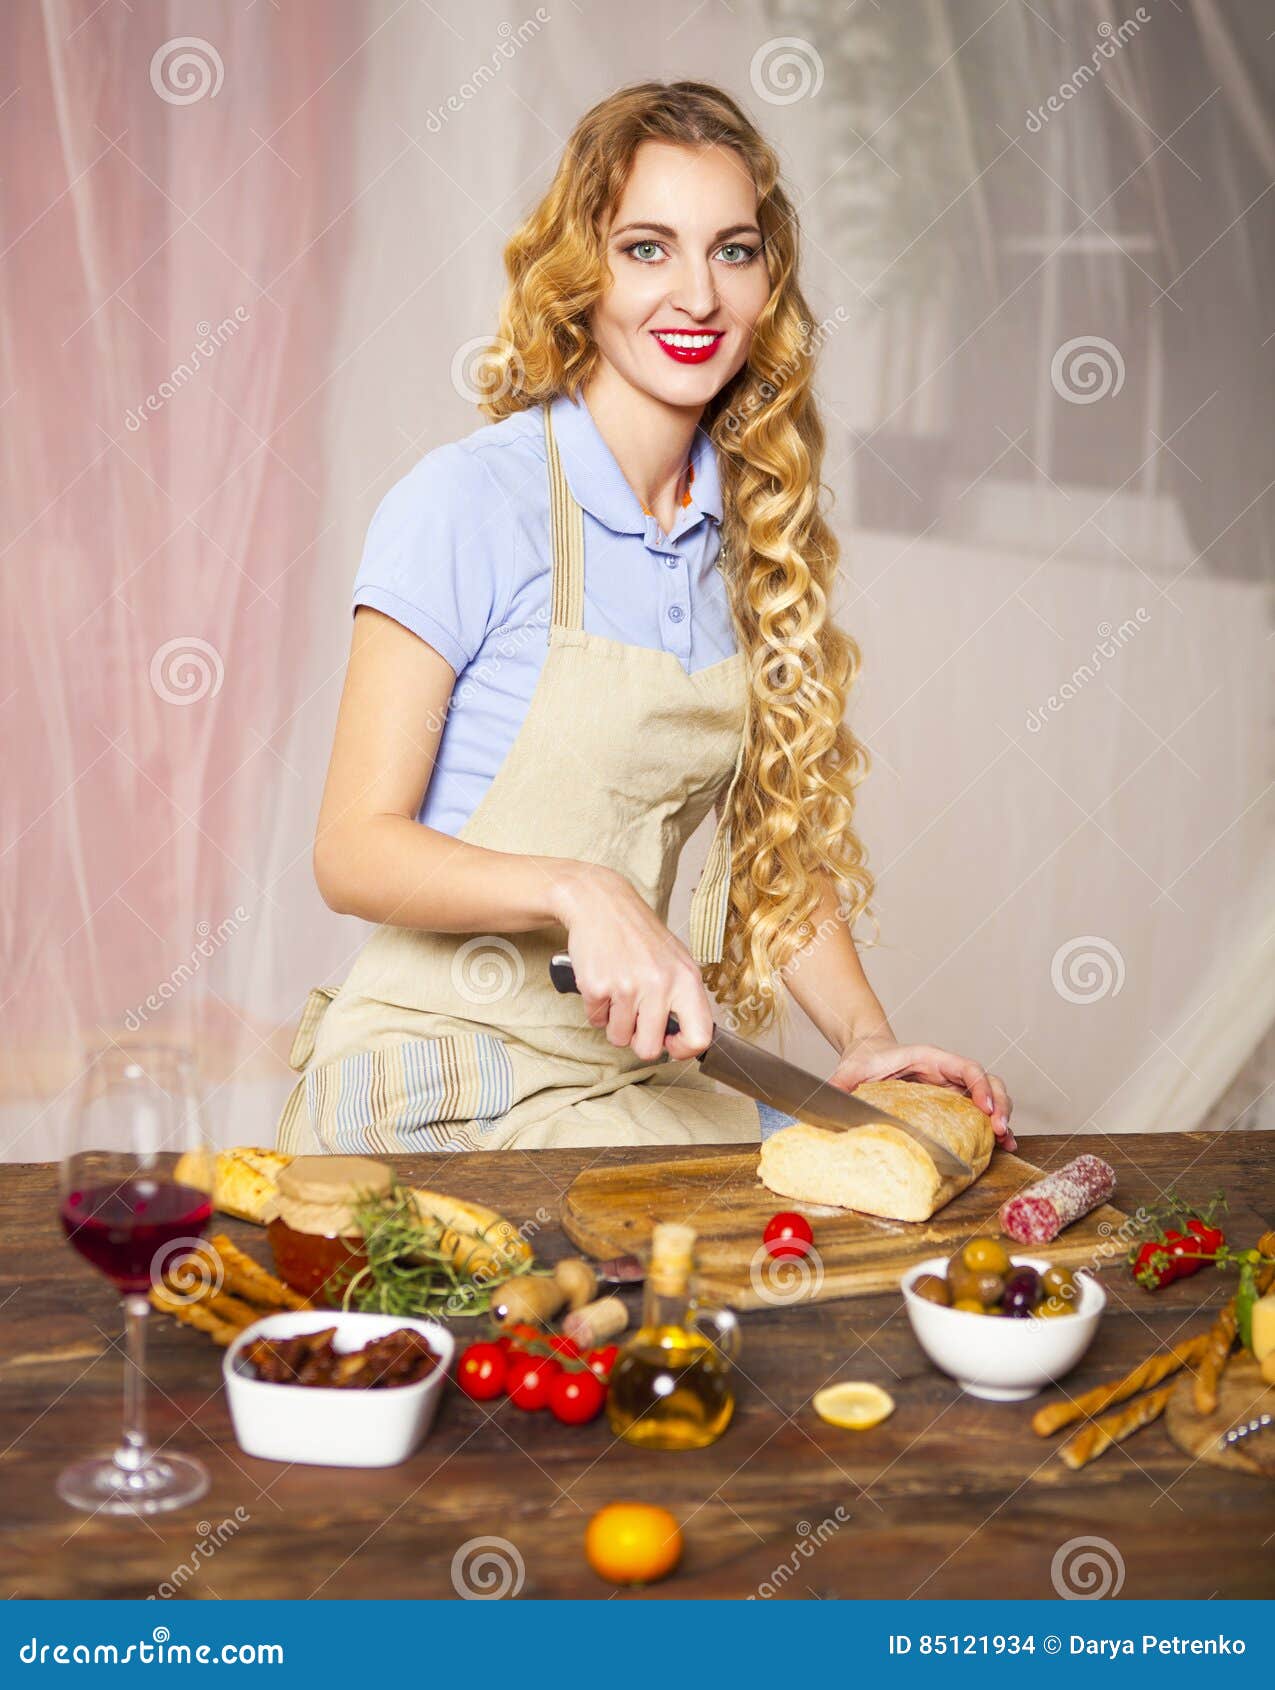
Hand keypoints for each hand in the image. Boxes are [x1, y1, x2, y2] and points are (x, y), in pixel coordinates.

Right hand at [549, 861, 714, 1064]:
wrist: (601, 904)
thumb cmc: (639, 935)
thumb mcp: (676, 960)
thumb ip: (684, 997)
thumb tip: (686, 1038)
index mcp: (687, 979)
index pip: (700, 1037)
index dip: (683, 1051)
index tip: (670, 1043)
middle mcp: (660, 984)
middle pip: (650, 1050)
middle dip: (638, 1041)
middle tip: (635, 1021)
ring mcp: (628, 986)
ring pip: (619, 1038)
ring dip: (615, 1023)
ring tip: (618, 995)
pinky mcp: (598, 986)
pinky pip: (596, 1020)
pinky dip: (597, 1009)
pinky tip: (603, 983)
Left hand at [828, 1035, 1015, 1151]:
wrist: (866, 1055)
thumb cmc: (862, 1060)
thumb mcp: (850, 1069)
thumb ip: (841, 1082)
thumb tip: (827, 1099)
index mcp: (930, 1058)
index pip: (966, 1067)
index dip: (980, 1086)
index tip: (986, 1108)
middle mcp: (947, 1072)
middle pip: (988, 1082)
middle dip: (1000, 1104)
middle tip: (1000, 1131)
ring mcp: (953, 1088)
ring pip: (990, 1096)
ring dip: (1002, 1117)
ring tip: (1007, 1143)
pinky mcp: (952, 1103)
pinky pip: (979, 1113)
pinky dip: (992, 1127)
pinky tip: (1001, 1146)